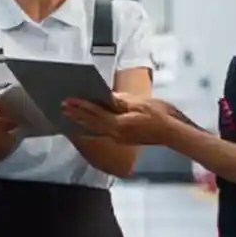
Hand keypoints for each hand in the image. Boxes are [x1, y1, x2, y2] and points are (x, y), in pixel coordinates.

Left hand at [62, 93, 177, 144]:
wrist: (172, 133)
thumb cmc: (161, 116)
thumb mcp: (141, 103)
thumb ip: (122, 102)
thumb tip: (107, 98)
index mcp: (120, 124)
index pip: (96, 114)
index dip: (82, 106)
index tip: (69, 101)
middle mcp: (116, 134)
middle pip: (92, 123)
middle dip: (77, 115)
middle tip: (62, 107)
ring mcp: (119, 138)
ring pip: (96, 128)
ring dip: (82, 121)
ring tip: (69, 115)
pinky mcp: (123, 138)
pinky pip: (102, 131)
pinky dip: (92, 126)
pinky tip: (86, 124)